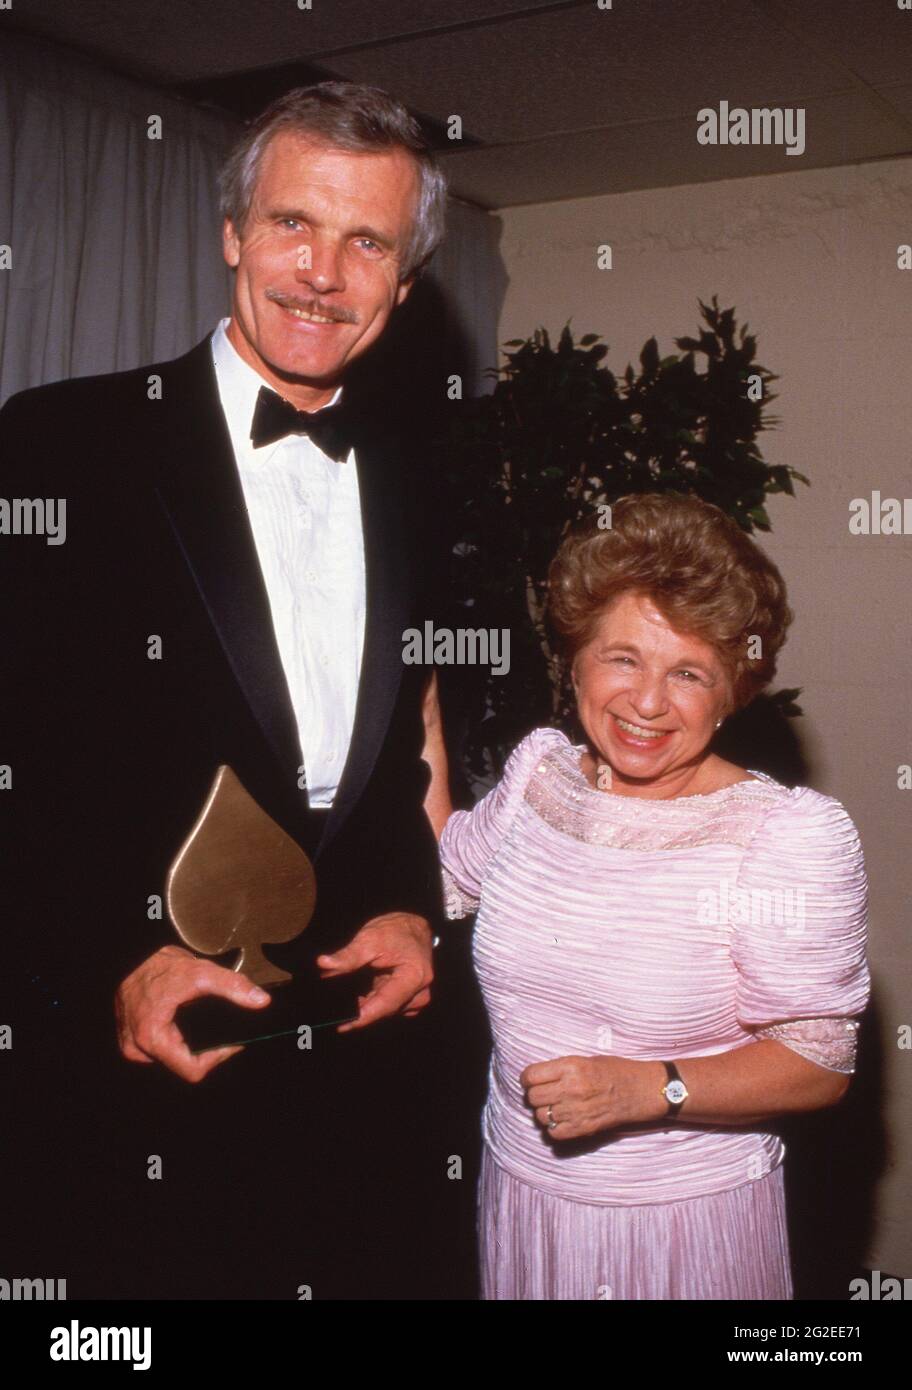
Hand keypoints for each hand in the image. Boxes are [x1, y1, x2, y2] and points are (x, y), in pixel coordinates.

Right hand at [115, 944, 271, 1082]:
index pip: (193, 1070)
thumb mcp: (200, 973)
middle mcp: (138, 1049)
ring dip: (190, 1045)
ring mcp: (133, 1047)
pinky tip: (183, 1024)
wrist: (131, 957)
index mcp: (151, 1038)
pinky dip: (176, 1039)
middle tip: (219, 1028)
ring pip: (173, 1058)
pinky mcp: (132, 1041)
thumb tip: (261, 1001)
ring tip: (198, 1023)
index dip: (218, 1058)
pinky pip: (161, 1049)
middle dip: (205, 1048)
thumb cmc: (158, 965)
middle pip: (184, 1064)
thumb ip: (232, 986)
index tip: (232, 1042)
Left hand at [316, 912, 433, 1031]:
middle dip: (359, 1009)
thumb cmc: (396, 930)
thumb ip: (348, 956)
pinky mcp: (410, 999)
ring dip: (365, 1005)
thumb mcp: (370, 938)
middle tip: (333, 1005)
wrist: (413, 926)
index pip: (385, 1005)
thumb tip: (324, 964)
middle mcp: (419, 993)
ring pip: (384, 1010)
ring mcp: (416, 997)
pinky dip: (372, 1001)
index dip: (362, 1018)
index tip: (341, 1026)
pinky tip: (359, 995)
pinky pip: (388, 1006)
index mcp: (414, 978)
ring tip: (344, 996)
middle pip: (384, 1010)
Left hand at [521, 1055, 666, 1139]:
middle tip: (545, 1093)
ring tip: (556, 1106)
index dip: (527, 1079)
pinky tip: (563, 1119)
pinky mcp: (584, 1128)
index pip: (530, 1076)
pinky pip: (554, 1133)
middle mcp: (571, 1088)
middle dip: (535, 1095)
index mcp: (571, 1066)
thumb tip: (536, 1079)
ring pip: (541, 1116)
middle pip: (533, 1097)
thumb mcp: (586, 1060)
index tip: (531, 1080)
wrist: (641, 1090)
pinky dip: (554, 1128)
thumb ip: (560, 1069)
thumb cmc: (615, 1071)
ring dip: (544, 1112)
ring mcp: (577, 1110)